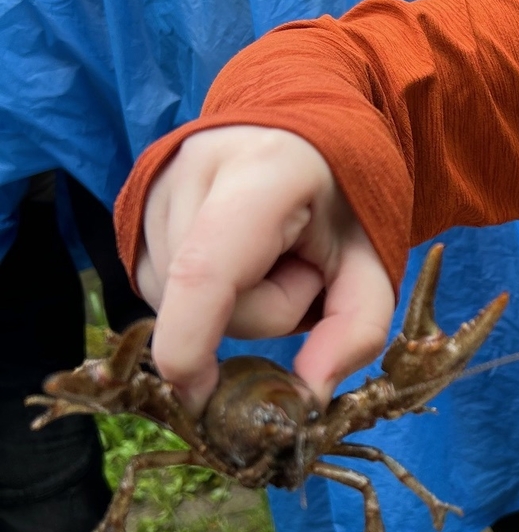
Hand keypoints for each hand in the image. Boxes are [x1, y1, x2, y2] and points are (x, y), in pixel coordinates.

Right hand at [135, 125, 395, 413]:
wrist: (305, 133)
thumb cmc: (346, 199)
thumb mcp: (374, 262)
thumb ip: (356, 330)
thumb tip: (308, 397)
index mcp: (263, 171)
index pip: (207, 270)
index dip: (193, 344)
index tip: (199, 396)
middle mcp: (192, 169)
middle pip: (205, 298)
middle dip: (264, 310)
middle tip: (304, 265)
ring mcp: (153, 184)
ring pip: (177, 300)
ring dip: (234, 300)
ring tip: (272, 252)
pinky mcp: (133, 208)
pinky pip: (160, 287)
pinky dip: (205, 292)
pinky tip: (238, 255)